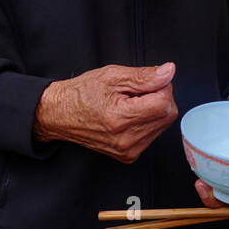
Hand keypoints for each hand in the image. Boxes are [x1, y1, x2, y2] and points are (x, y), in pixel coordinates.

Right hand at [33, 62, 176, 162]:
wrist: (60, 114)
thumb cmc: (81, 94)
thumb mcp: (112, 76)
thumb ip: (144, 76)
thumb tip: (168, 72)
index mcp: (121, 118)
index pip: (164, 102)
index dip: (161, 86)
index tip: (147, 81)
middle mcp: (126, 139)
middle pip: (167, 114)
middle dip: (159, 97)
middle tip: (135, 91)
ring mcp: (128, 150)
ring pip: (163, 124)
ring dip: (153, 110)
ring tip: (129, 104)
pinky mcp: (129, 156)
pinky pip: (153, 134)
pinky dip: (147, 122)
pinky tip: (129, 116)